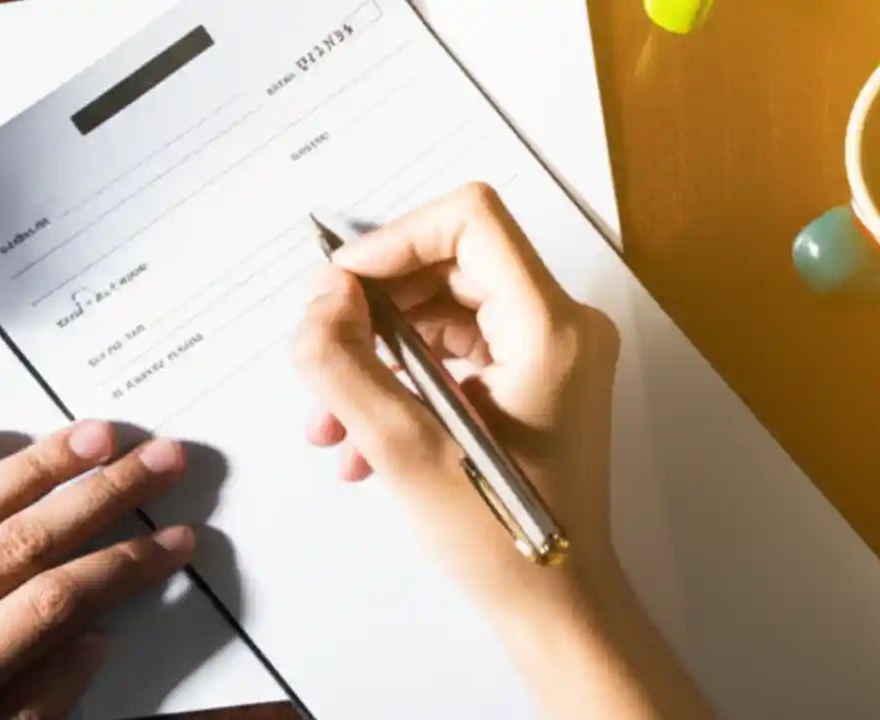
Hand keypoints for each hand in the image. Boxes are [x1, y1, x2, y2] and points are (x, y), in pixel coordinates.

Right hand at [296, 183, 618, 603]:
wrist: (553, 604)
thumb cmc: (498, 538)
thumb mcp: (400, 447)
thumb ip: (343, 363)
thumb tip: (320, 300)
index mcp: (549, 328)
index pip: (469, 219)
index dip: (394, 240)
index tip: (342, 286)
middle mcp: (560, 326)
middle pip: (449, 264)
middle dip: (374, 309)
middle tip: (322, 353)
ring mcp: (549, 353)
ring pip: (444, 310)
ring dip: (378, 352)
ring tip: (331, 417)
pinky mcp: (532, 380)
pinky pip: (456, 350)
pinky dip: (404, 379)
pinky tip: (362, 436)